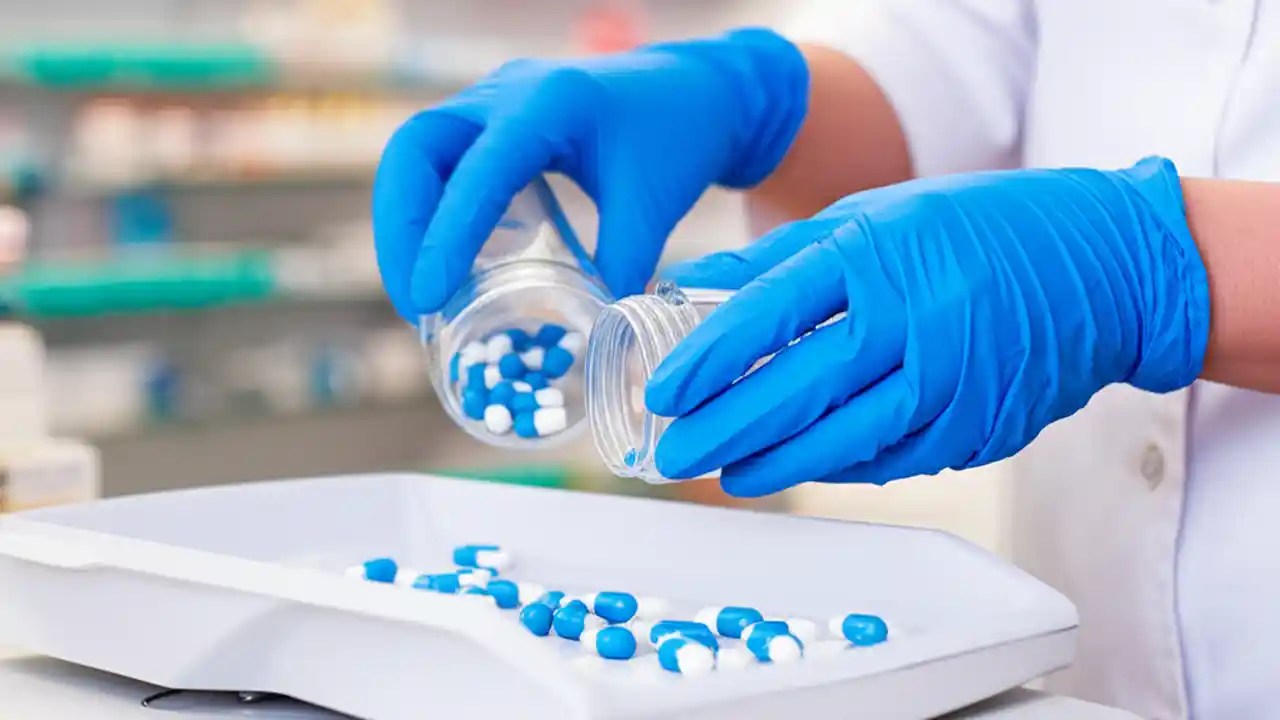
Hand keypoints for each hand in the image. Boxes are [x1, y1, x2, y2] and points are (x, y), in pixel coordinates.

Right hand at [372, 29, 807, 321]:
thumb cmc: (681, 136)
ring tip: (419, 295)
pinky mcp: (491, 123)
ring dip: (406, 225)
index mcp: (549, 103)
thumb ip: (623, 264)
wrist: (698, 90)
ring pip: (415, 155)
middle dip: (401, 229)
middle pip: (415, 149)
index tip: (428, 297)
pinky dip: (431, 215)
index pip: (478, 169)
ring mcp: (493, 103)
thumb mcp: (654, 202)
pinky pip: (439, 165)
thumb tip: (593, 336)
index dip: (446, 234)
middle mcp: (507, 93)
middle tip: (414, 300)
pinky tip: (443, 267)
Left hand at [646, 157, 1209, 496]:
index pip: (774, 311)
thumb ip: (782, 256)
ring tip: (724, 474)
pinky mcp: (980, 428)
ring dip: (774, 463)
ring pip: (844, 439)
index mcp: (881, 253)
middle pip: (799, 387)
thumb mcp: (877, 214)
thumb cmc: (979, 226)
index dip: (710, 357)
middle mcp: (915, 319)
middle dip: (726, 428)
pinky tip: (795, 469)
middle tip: (673, 454)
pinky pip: (892, 461)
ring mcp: (953, 381)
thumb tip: (691, 284)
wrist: (1109, 264)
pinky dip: (838, 467)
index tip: (663, 390)